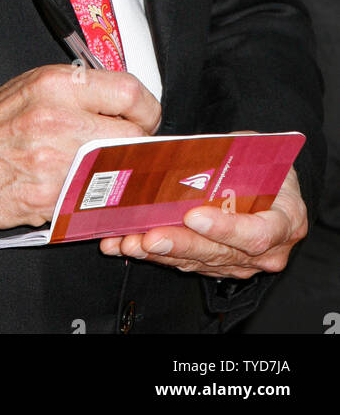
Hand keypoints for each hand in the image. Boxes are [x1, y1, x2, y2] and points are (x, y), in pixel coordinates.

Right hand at [0, 64, 160, 231]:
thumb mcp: (28, 88)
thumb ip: (75, 93)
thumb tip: (117, 104)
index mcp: (55, 84)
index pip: (129, 91)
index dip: (145, 110)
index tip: (143, 119)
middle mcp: (58, 118)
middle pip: (133, 135)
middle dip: (136, 147)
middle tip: (125, 152)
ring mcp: (55, 161)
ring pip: (118, 172)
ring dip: (116, 177)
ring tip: (98, 174)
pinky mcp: (48, 198)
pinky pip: (90, 199)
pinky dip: (88, 199)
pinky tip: (72, 192)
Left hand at [99, 164, 306, 278]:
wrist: (270, 183)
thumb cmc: (264, 164)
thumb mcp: (257, 149)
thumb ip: (235, 154)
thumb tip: (196, 149)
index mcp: (285, 220)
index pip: (256, 233)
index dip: (225, 228)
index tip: (193, 216)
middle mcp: (267, 250)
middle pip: (220, 253)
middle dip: (180, 244)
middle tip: (150, 236)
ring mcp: (240, 261)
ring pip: (197, 261)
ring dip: (160, 253)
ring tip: (130, 241)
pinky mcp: (217, 265)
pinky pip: (186, 262)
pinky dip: (156, 254)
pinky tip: (128, 245)